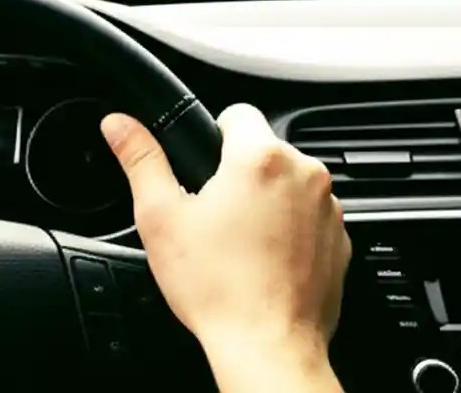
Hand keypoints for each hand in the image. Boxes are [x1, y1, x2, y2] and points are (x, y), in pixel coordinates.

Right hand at [100, 104, 348, 384]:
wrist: (267, 346)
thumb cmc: (217, 288)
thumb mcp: (160, 217)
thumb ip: (140, 159)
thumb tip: (119, 124)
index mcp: (259, 157)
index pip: (237, 113)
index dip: (213, 137)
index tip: (202, 170)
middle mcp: (304, 174)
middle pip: (264, 151)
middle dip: (238, 174)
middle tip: (213, 216)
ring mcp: (329, 208)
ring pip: (289, 184)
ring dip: (267, 201)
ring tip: (238, 244)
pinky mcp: (341, 240)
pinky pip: (310, 218)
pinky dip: (290, 231)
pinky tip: (264, 260)